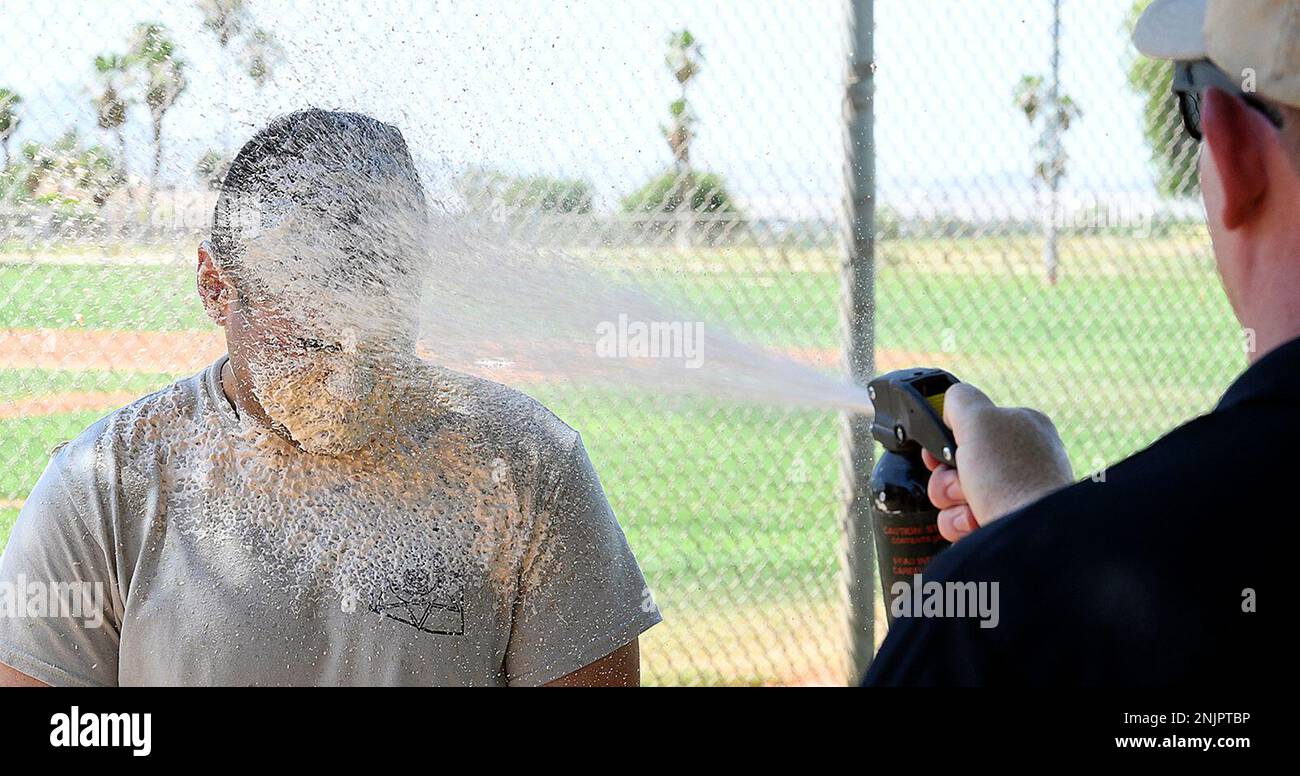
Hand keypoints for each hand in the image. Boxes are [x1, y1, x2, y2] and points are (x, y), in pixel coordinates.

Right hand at [922, 382, 1073, 541]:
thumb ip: (961, 400)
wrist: (1032, 536)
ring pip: (955, 493)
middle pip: (957, 461)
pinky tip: (975, 524)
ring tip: (971, 507)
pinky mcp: (1004, 521)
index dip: (945, 439)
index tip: (938, 452)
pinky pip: (963, 519)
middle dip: (946, 477)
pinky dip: (960, 523)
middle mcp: (1020, 459)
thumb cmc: (1011, 477)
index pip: (969, 424)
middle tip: (960, 482)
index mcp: (1022, 426)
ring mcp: (1014, 492)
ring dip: (951, 502)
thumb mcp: (980, 420)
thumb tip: (950, 403)